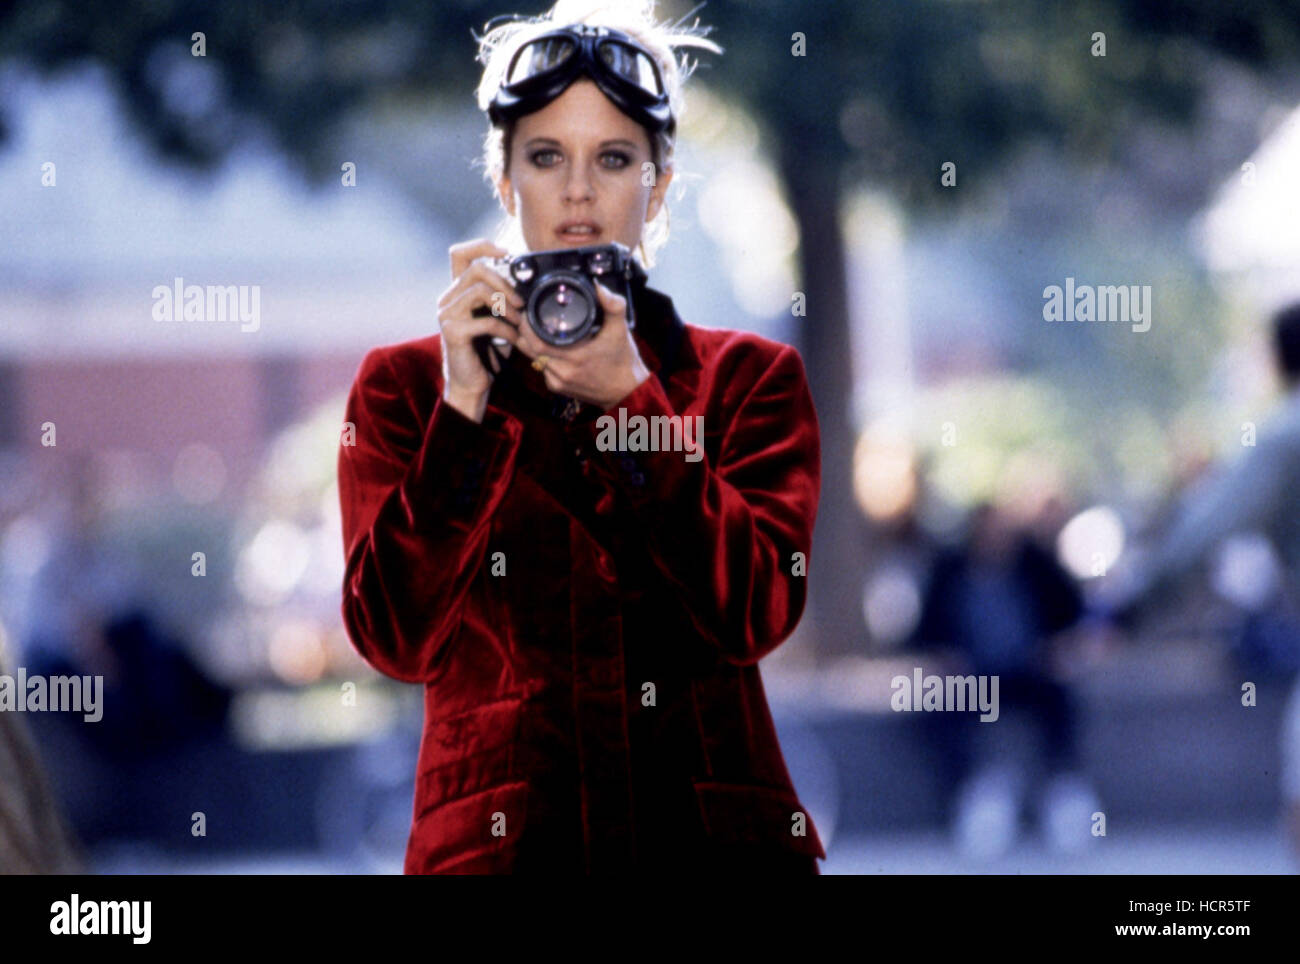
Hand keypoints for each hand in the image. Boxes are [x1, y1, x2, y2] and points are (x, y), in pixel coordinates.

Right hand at [436, 239, 525, 421]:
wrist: (471, 383)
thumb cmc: (486, 351)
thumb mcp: (496, 318)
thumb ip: (502, 298)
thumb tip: (527, 282)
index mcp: (456, 291)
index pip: (460, 254)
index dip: (482, 246)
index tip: (505, 253)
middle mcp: (447, 299)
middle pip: (476, 269)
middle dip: (505, 283)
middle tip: (521, 302)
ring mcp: (446, 314)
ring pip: (480, 291)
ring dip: (507, 306)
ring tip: (519, 322)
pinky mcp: (452, 332)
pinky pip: (486, 321)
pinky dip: (507, 330)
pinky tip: (515, 340)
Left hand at [512, 282, 650, 410]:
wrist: (627, 391)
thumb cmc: (623, 360)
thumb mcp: (620, 329)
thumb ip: (613, 305)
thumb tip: (599, 286)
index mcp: (575, 357)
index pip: (537, 341)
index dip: (527, 326)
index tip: (528, 310)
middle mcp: (563, 372)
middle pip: (529, 349)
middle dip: (524, 332)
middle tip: (526, 315)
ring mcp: (558, 381)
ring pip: (533, 359)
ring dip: (530, 343)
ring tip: (532, 327)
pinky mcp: (558, 387)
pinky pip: (541, 368)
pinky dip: (540, 355)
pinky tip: (546, 345)